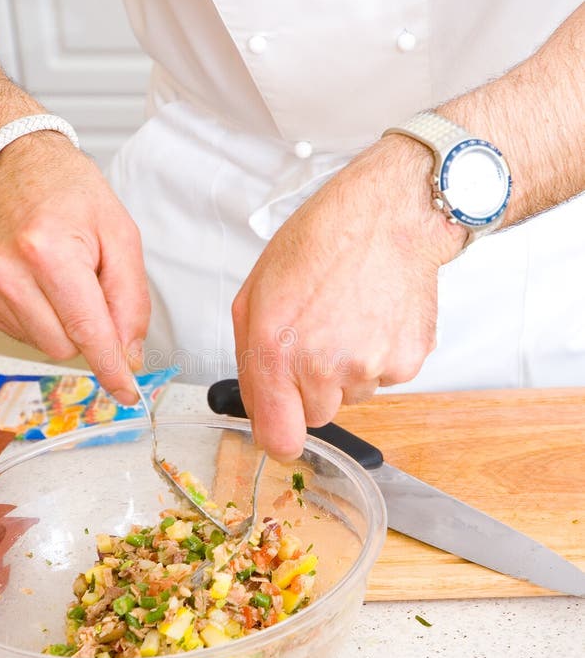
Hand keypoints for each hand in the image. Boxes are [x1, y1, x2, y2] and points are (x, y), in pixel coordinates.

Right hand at [0, 132, 149, 403]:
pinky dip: (41, 318)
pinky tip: (39, 284)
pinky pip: (23, 336)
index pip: (86, 330)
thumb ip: (131, 298)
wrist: (13, 165)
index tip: (126, 391)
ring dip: (64, 323)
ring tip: (61, 278)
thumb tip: (129, 352)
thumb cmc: (68, 192)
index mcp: (47, 251)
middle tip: (89, 284)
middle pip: (66, 346)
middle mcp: (8, 272)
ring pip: (45, 345)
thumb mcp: (120, 234)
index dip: (111, 366)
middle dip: (88, 327)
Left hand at [232, 136, 465, 459]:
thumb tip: (260, 406)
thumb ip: (251, 361)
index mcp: (277, 353)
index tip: (282, 422)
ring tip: (347, 317)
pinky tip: (374, 317)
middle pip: (316, 416)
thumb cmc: (320, 244)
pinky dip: (379, 356)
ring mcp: (369, 368)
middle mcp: (324, 368)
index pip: (279, 440)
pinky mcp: (407, 362)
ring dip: (346, 370)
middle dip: (311, 388)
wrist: (386, 216)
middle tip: (317, 337)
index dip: (279, 435)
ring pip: (351, 396)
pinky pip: (385, 379)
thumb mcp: (254, 297)